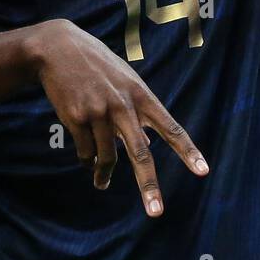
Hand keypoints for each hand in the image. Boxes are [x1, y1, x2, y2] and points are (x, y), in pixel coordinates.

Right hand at [29, 19, 207, 216]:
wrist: (57, 48)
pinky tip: (84, 159)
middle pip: (140, 153)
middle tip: (156, 211)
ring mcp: (98, 112)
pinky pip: (85, 151)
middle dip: (149, 185)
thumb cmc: (96, 64)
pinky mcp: (76, 118)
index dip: (187, 151)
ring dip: (103, 173)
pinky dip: (85, 159)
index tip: (203, 171)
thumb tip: (146, 144)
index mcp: (141, 94)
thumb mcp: (124, 78)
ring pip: (107, 157)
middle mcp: (123, 105)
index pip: (170, 127)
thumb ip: (137, 108)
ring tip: (101, 182)